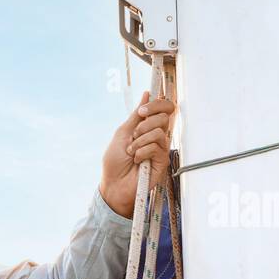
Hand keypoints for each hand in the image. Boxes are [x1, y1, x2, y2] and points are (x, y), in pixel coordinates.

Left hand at [99, 91, 177, 217]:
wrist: (114, 184)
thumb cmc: (115, 161)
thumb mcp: (122, 133)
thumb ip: (136, 115)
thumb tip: (147, 94)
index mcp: (148, 127)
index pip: (163, 108)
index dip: (156, 104)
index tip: (141, 112)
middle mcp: (157, 136)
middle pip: (164, 115)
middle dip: (144, 124)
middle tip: (133, 135)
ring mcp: (161, 148)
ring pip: (159, 131)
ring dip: (139, 140)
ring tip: (131, 152)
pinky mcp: (163, 160)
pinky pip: (156, 146)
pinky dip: (142, 151)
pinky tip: (136, 161)